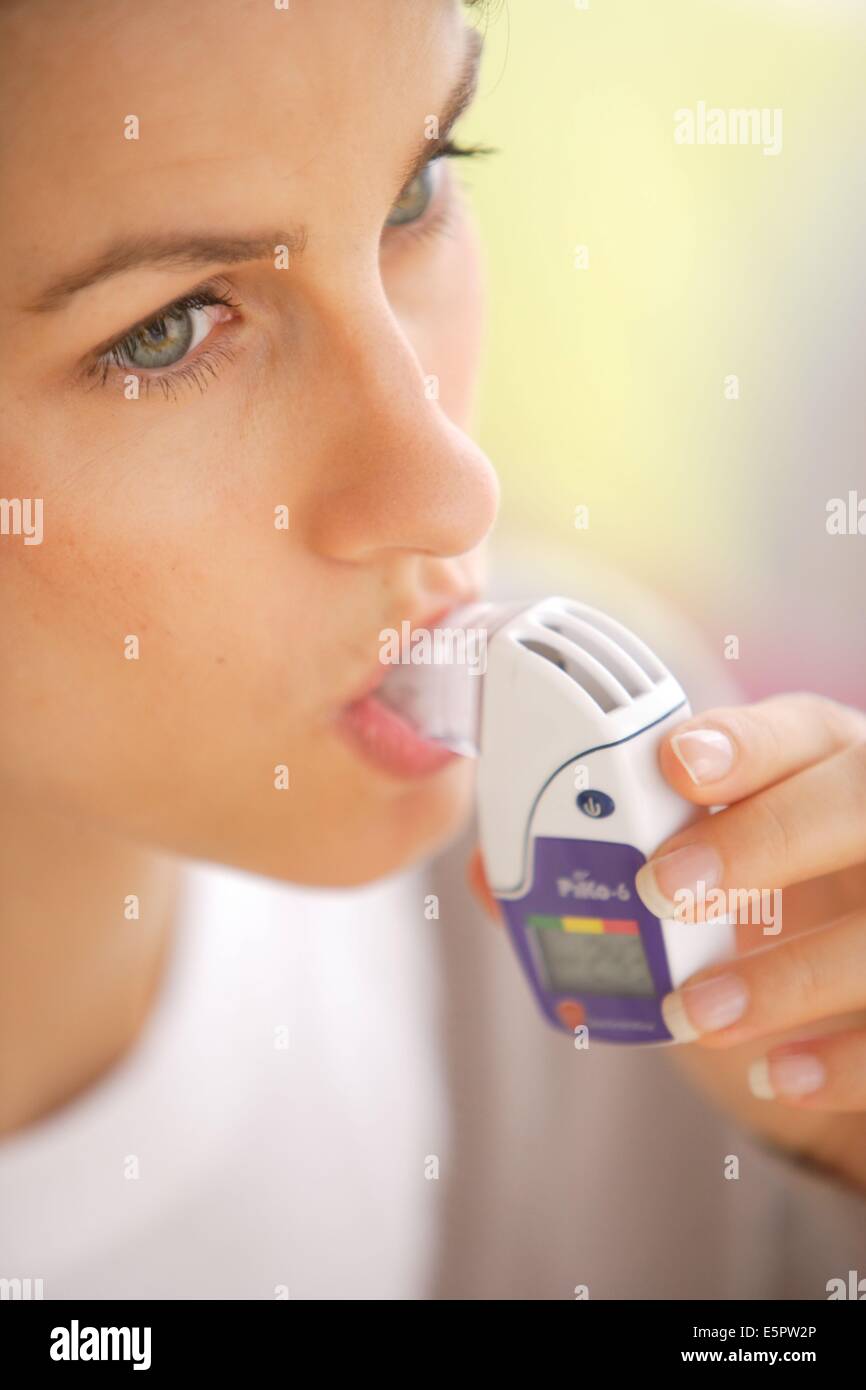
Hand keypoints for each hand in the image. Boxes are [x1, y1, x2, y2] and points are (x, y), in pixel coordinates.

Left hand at [469, 694, 865, 1193]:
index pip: (801, 730)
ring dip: (790, 971)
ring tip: (696, 1008)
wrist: (838, 1012)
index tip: (672, 764)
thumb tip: (490, 875)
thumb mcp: (689, 881)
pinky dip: (842, 1060)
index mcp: (822, 771)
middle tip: (663, 887)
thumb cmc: (754, 917)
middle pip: (855, 801)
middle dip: (760, 838)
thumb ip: (600, 869)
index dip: (743, 742)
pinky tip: (778, 1076)